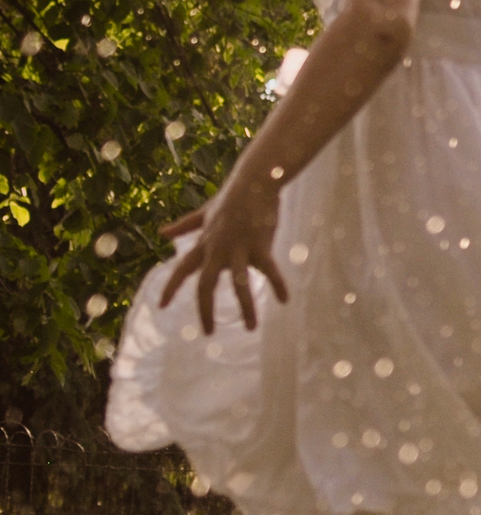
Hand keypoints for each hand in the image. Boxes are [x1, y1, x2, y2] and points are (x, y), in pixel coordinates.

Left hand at [157, 180, 288, 334]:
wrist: (254, 181)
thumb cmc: (230, 198)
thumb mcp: (204, 214)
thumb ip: (184, 226)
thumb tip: (162, 234)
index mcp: (204, 243)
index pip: (181, 269)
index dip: (170, 288)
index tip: (161, 306)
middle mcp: (217, 249)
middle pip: (205, 285)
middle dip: (205, 311)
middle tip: (209, 332)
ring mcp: (239, 248)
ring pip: (239, 284)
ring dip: (245, 308)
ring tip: (250, 328)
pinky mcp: (261, 246)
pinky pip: (270, 271)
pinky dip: (277, 285)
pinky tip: (284, 300)